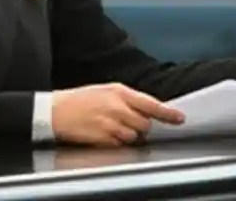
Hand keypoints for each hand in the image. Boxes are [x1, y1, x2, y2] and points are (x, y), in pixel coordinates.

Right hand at [50, 83, 183, 146]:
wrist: (55, 111)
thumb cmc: (81, 100)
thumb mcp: (106, 91)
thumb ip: (127, 99)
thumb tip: (146, 110)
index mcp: (120, 92)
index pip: (151, 104)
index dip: (167, 113)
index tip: (180, 118)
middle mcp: (117, 107)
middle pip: (145, 124)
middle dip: (142, 126)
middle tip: (129, 123)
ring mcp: (110, 124)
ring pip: (134, 136)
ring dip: (129, 136)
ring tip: (113, 128)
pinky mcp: (102, 138)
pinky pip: (119, 145)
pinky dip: (117, 143)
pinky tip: (105, 135)